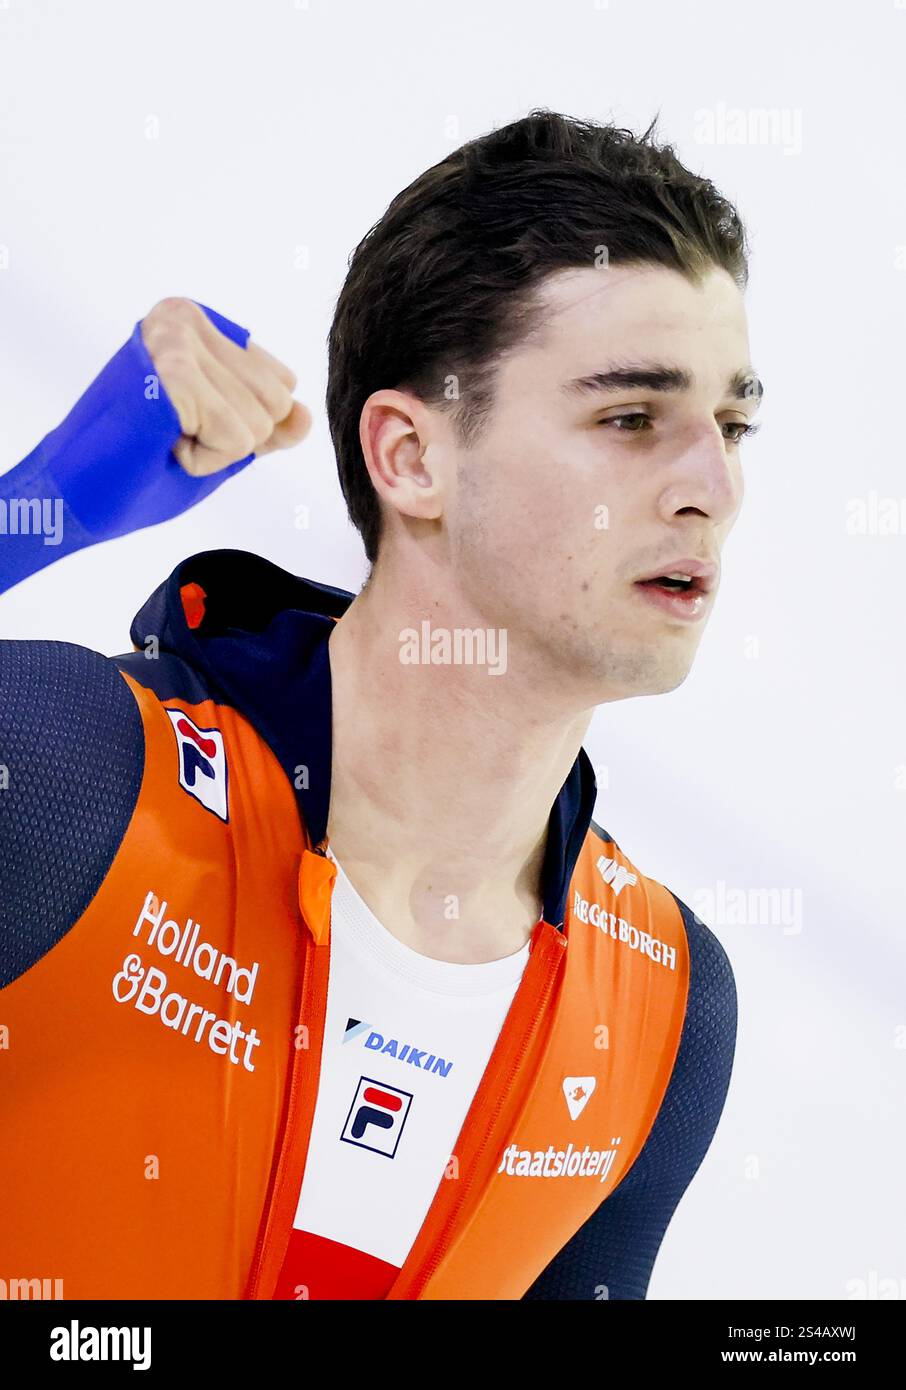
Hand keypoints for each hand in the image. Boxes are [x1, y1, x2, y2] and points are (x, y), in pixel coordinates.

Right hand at [140, 297, 311, 476]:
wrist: (74, 496)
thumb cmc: (137, 467)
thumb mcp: (219, 443)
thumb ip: (266, 425)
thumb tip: (305, 415)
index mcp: (196, 321)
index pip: (280, 383)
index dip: (240, 427)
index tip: (183, 426)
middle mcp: (186, 317)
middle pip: (277, 401)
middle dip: (232, 440)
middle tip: (171, 436)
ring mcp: (176, 340)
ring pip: (260, 423)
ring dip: (215, 452)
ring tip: (162, 440)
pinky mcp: (172, 372)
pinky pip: (237, 439)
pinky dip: (203, 460)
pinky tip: (160, 446)